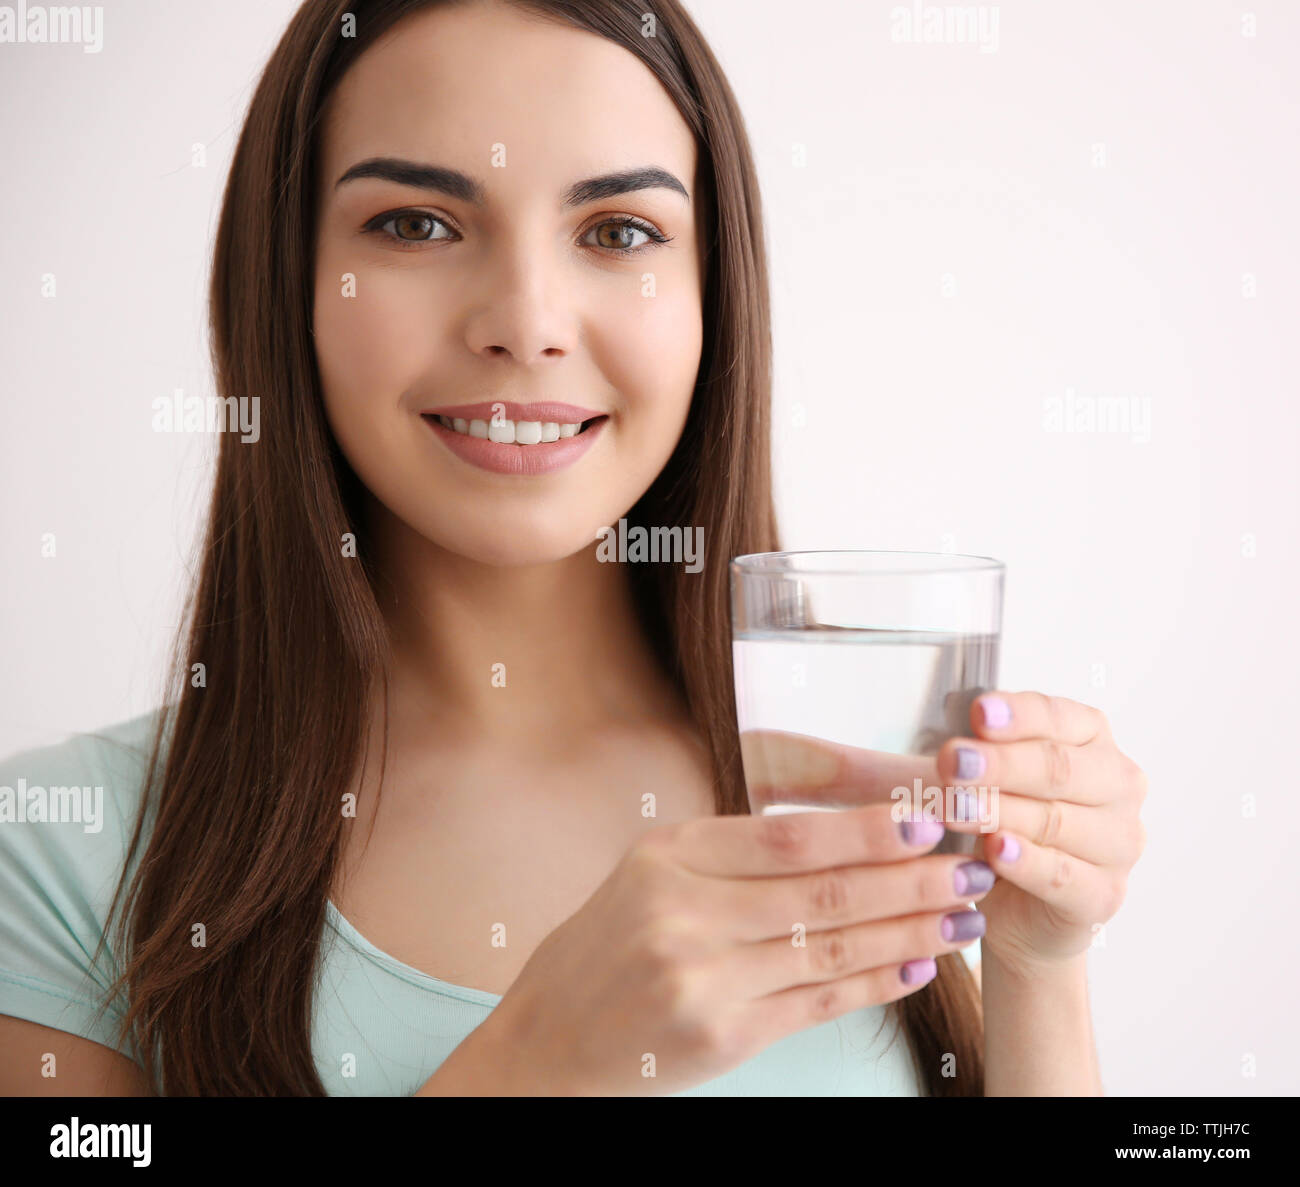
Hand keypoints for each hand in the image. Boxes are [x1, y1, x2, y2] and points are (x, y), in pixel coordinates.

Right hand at [463, 799, 992, 1095]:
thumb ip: (734, 852)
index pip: (789, 837)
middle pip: (823, 892)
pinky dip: (874, 983)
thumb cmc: (605, 947)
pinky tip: (915, 966)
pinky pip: (817, 1002)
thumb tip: (845, 835)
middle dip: (911, 878)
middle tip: (970, 866)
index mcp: (670, 856)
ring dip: (909, 932)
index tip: (927, 817)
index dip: (868, 829)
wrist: (548, 1037)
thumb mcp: (650, 872)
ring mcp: (703, 979)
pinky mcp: (721, 1036)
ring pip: (832, 947)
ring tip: (963, 918)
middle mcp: (684, 913)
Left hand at [937, 690, 1147, 976]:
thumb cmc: (1006, 822)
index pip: (1060, 718)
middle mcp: (1117, 786)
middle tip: (952, 762)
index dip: (1019, 715)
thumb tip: (955, 745)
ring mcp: (1118, 843)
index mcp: (1092, 740)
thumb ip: (981, 755)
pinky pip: (1062, 875)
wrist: (1018, 905)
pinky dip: (1026, 862)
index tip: (978, 713)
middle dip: (1000, 765)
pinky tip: (996, 850)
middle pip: (1058, 769)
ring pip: (1055, 821)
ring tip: (955, 808)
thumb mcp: (989, 779)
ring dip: (999, 812)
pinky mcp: (1104, 894)